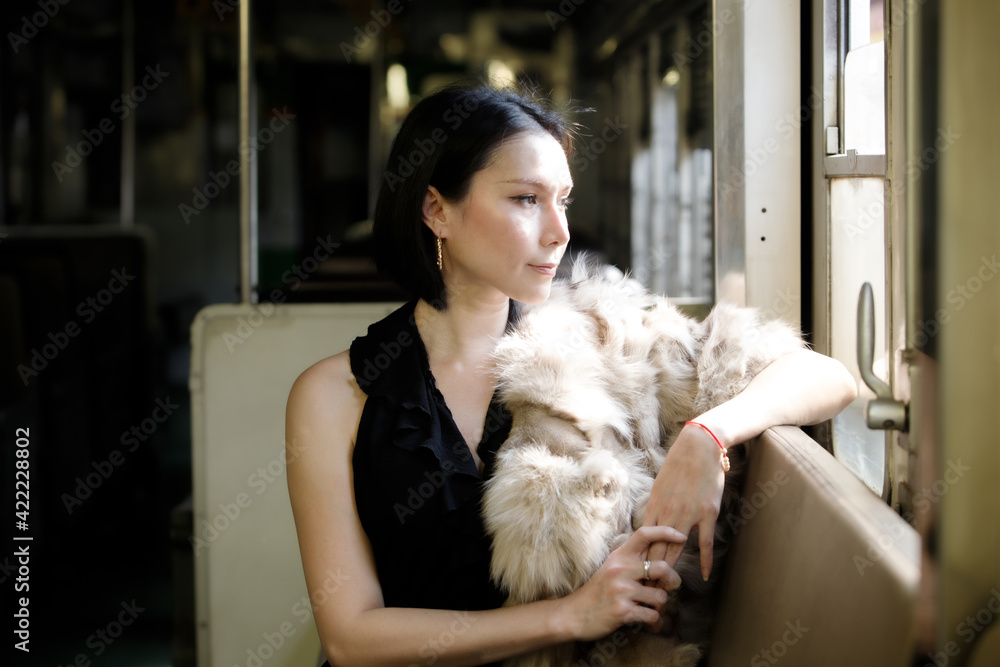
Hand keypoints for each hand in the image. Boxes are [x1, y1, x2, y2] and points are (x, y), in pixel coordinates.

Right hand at [559, 525, 685, 640]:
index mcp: (619, 557)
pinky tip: (652, 624)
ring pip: (661, 597)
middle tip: (671, 586)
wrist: (574, 614)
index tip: (681, 536)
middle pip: (662, 567)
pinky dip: (656, 623)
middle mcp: (621, 570)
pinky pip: (652, 616)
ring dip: (662, 607)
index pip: (644, 534)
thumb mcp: (610, 569)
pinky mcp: (623, 611)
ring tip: (655, 610)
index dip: (666, 532)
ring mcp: (622, 591)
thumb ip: (631, 562)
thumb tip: (659, 560)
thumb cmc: (596, 592)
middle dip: (674, 580)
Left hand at [643, 423, 725, 580]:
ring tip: (666, 591)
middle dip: (650, 573)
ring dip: (671, 571)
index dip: (639, 561)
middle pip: (656, 550)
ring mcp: (687, 515)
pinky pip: (704, 542)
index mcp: (654, 507)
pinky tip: (705, 575)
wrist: (698, 448)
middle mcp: (667, 514)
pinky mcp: (706, 514)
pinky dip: (705, 560)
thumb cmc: (679, 466)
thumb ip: (656, 507)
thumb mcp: (660, 487)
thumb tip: (649, 525)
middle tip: (646, 594)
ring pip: (675, 550)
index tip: (634, 578)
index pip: (644, 542)